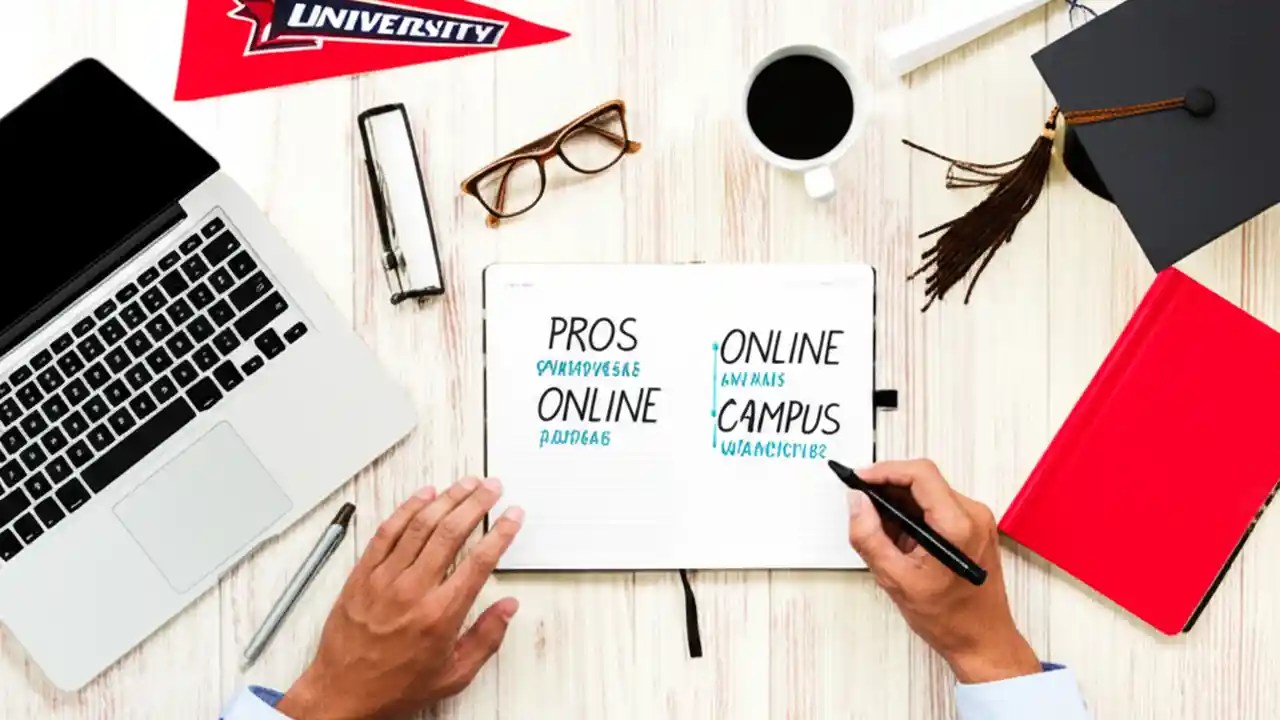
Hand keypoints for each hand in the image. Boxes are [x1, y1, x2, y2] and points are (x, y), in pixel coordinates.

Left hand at [276, 477, 523, 718]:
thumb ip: (486, 638)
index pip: (479, 561)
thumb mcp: (452, 675)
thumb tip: (508, 608)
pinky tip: (423, 497)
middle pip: (451, 532)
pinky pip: (386, 533)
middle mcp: (413, 591)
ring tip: (464, 484)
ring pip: (420, 525)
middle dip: (476, 504)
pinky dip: (407, 509)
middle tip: (492, 488)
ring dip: (446, 499)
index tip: (512, 517)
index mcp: (440, 615)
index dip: (501, 533)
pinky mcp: (362, 575)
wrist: (341, 695)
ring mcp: (384, 580)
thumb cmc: (393, 688)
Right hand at [845, 460, 1039, 683]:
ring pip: (929, 492)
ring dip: (899, 502)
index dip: (884, 470)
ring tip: (879, 528)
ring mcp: (977, 520)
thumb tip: (856, 503)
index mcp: (958, 526)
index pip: (920, 474)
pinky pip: (937, 506)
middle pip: (923, 480)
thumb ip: (870, 537)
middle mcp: (973, 516)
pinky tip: (899, 536)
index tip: (860, 479)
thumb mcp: (896, 580)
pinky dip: (913, 514)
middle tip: (861, 504)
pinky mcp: (973, 527)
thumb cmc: (951, 618)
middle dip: (888, 487)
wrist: (983, 640)